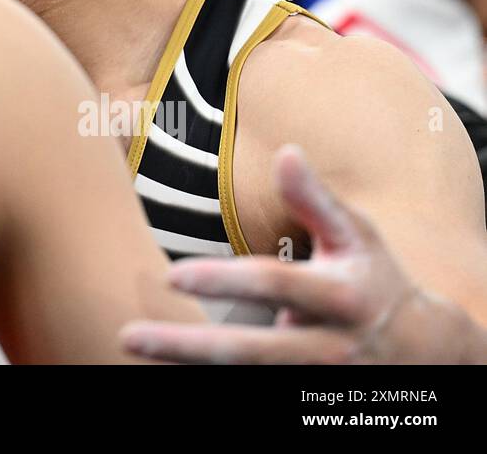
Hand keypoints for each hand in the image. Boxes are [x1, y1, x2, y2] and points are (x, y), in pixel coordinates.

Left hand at [119, 144, 479, 363]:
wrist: (426, 353)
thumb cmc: (374, 277)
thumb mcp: (357, 235)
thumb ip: (316, 200)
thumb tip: (287, 151)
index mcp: (342, 297)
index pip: (275, 285)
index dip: (224, 281)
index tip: (173, 275)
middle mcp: (330, 347)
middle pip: (253, 351)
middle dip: (188, 345)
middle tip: (129, 335)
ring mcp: (319, 383)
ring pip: (250, 379)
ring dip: (190, 369)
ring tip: (136, 356)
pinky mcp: (311, 403)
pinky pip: (256, 394)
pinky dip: (213, 385)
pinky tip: (169, 375)